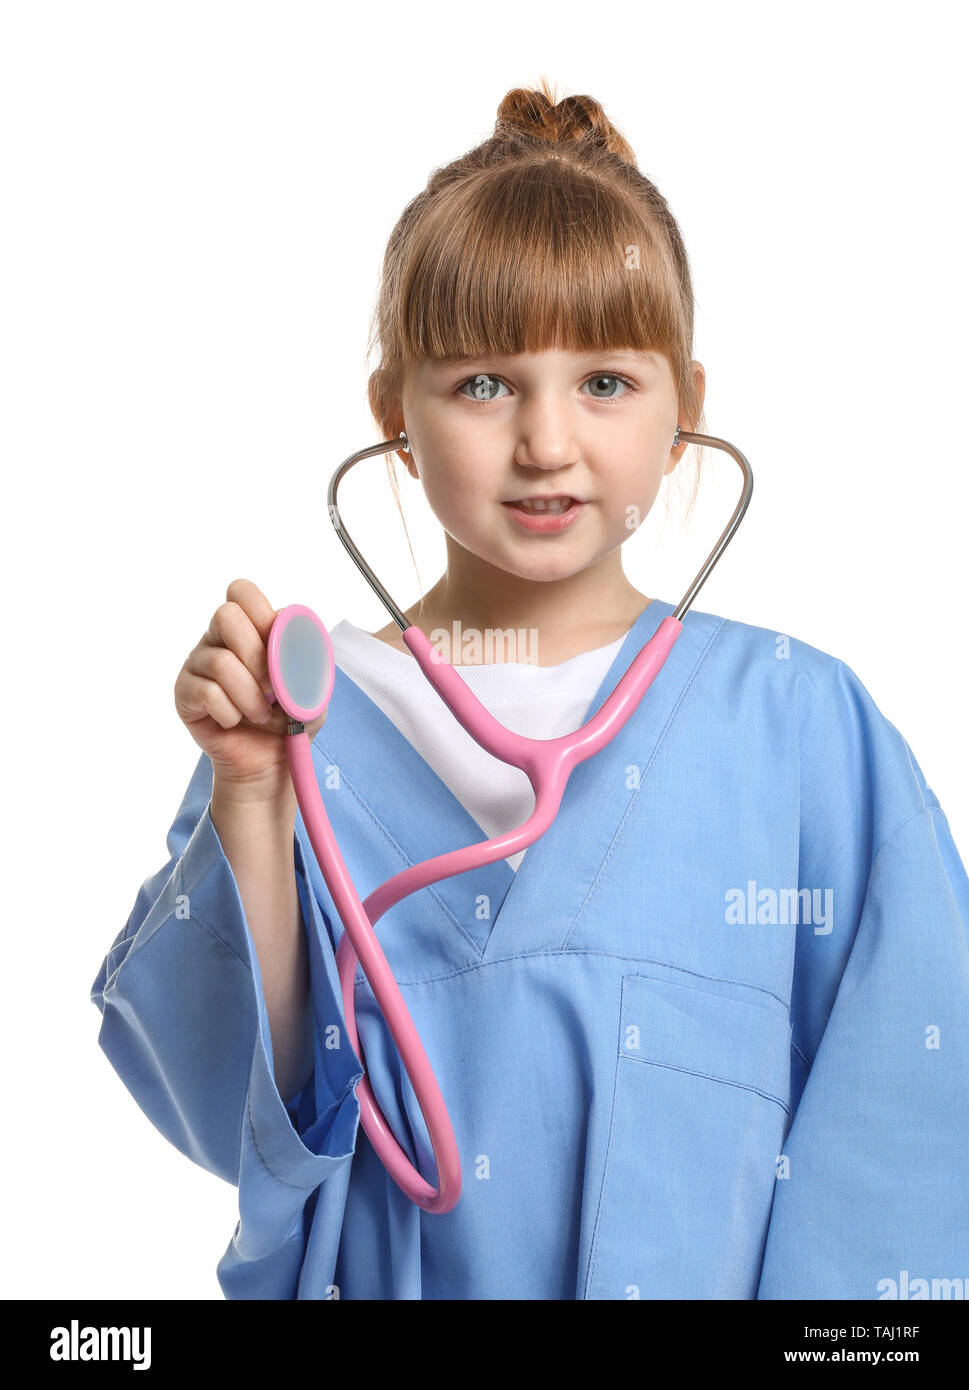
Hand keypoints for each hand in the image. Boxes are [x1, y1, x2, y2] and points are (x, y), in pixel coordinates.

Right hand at [174, 577, 328, 798]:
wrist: (271, 760)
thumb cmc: (291, 717)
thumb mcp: (313, 686)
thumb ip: (308, 654)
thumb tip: (288, 625)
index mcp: (250, 627)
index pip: (242, 592)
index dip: (262, 616)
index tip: (281, 651)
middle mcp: (218, 639)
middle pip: (225, 615)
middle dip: (257, 655)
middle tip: (272, 686)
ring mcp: (198, 665)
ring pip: (219, 661)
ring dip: (249, 695)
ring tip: (261, 714)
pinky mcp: (185, 694)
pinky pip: (206, 693)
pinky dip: (231, 713)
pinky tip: (235, 721)